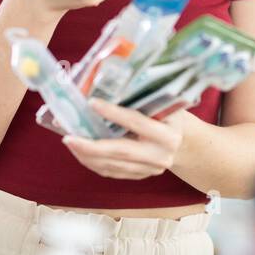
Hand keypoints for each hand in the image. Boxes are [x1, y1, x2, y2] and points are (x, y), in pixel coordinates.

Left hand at [61, 98, 184, 179]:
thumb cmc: (170, 116)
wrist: (185, 144)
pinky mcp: (139, 176)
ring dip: (87, 155)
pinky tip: (80, 151)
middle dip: (91, 146)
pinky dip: (92, 162)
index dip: (114, 113)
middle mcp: (160, 156)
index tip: (91, 102)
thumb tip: (106, 78)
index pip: (137, 122)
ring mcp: (150, 170)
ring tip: (70, 142)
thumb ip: (143, 97)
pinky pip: (111, 172)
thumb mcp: (165, 104)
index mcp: (169, 135)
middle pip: (120, 151)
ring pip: (112, 165)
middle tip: (68, 137)